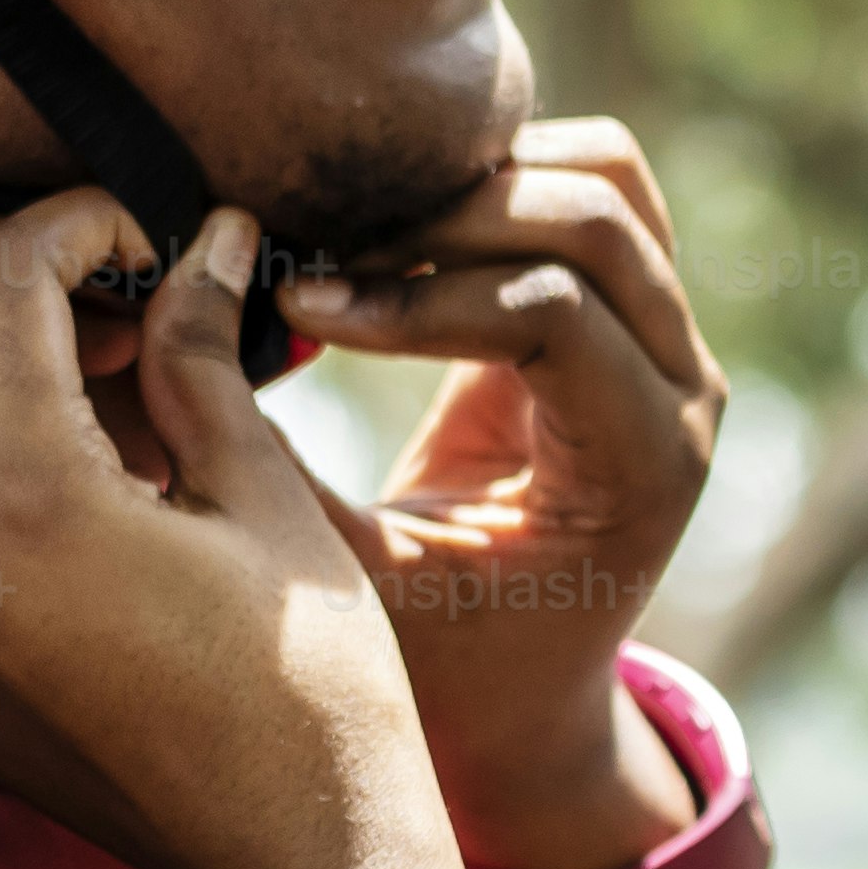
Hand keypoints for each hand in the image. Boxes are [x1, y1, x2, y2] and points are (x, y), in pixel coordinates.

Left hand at [0, 188, 441, 868]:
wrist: (304, 863)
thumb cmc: (319, 686)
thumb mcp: (267, 499)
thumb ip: (206, 358)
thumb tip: (207, 241)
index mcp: (32, 492)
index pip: (0, 281)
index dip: (74, 221)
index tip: (144, 231)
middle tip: (89, 275)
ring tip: (65, 373)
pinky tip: (24, 485)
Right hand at [284, 119, 723, 868]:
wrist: (522, 693)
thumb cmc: (439, 660)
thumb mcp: (363, 588)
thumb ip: (288, 472)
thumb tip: (182, 315)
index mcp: (642, 471)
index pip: (551, 316)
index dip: (414, 298)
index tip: (296, 310)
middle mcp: (684, 393)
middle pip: (595, 220)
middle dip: (444, 218)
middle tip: (317, 255)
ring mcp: (669, 338)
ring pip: (603, 176)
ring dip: (470, 184)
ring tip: (348, 240)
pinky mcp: (627, 302)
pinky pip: (578, 186)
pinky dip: (486, 179)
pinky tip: (384, 234)